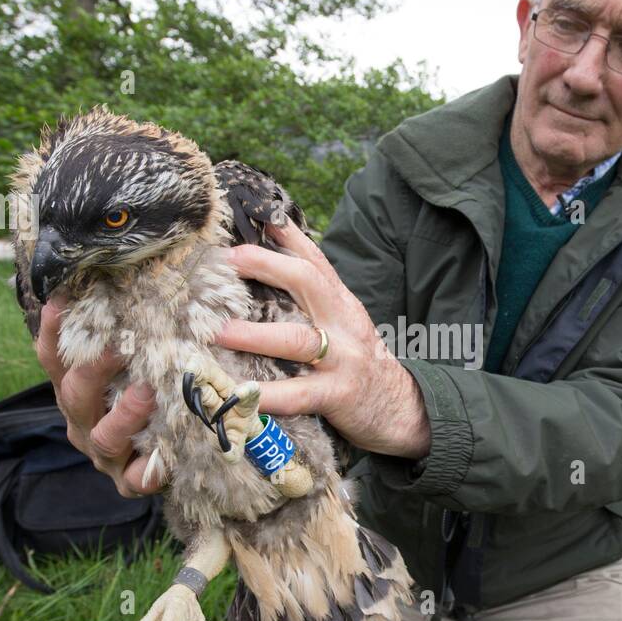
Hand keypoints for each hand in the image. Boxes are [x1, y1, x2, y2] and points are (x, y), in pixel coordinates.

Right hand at [35, 295, 166, 497]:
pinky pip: (137, 479)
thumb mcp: (133, 364)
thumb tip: (134, 283)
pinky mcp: (130, 482)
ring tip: (146, 392)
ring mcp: (105, 455)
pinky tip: (164, 460)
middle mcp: (84, 421)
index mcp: (76, 390)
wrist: (163, 459)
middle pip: (75, 394)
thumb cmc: (147, 398)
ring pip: (104, 437)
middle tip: (118, 346)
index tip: (62, 298)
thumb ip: (130, 334)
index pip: (54, 358)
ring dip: (124, 414)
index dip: (53, 329)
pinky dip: (151, 469)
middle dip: (93, 369)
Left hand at [215, 219, 431, 459]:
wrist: (402, 408)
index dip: (288, 234)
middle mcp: (343, 323)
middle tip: (229, 259)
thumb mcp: (343, 321)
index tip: (256, 213)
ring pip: (298, 340)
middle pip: (308, 283)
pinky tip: (241, 392)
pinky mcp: (338, 395)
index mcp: (341, 303)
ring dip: (256, 335)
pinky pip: (299, 394)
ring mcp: (343, 359)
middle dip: (268, 266)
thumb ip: (313, 298)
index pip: (315, 259)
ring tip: (219, 331)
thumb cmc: (359, 361)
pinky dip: (269, 394)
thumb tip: (269, 267)